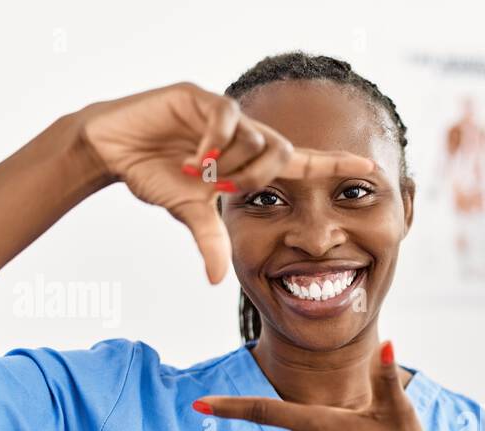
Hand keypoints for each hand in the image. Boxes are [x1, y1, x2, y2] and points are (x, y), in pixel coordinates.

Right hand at [75, 83, 374, 283]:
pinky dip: (215, 142)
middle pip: (283, 152)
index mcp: (250, 160)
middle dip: (258, 177)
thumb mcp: (189, 213)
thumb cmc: (154, 175)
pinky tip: (193, 157)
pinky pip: (227, 118)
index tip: (371, 170)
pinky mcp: (200, 97)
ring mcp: (225, 114)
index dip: (336, 165)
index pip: (305, 162)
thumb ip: (210, 240)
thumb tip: (215, 280)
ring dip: (231, 163)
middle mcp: (246, 135)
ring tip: (198, 172)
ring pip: (257, 138)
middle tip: (222, 188)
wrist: (112, 148)